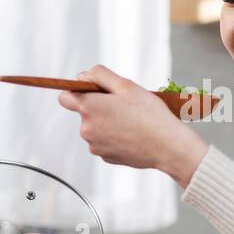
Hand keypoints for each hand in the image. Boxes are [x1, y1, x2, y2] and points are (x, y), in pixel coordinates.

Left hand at [58, 65, 208, 186]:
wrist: (168, 146)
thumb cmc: (150, 115)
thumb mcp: (127, 86)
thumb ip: (100, 75)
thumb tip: (82, 76)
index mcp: (89, 107)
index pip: (65, 96)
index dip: (76, 91)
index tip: (91, 91)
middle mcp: (86, 129)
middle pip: (83, 113)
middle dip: (98, 107)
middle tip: (123, 106)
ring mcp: (95, 145)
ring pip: (95, 129)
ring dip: (107, 123)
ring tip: (130, 121)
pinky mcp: (105, 157)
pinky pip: (104, 142)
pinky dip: (114, 138)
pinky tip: (132, 135)